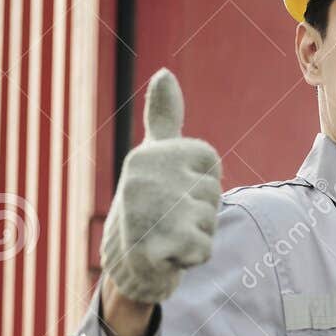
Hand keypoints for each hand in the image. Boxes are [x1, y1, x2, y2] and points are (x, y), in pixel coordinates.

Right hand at [99, 67, 221, 304]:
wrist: (122, 262)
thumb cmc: (145, 203)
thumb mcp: (153, 155)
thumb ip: (163, 117)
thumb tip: (164, 73)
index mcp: (152, 154)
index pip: (211, 164)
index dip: (200, 184)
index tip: (172, 191)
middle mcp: (149, 178)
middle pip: (213, 193)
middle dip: (199, 212)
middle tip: (168, 218)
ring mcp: (155, 212)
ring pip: (210, 221)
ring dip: (195, 234)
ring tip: (166, 235)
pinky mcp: (161, 245)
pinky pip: (204, 249)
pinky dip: (191, 257)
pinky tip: (168, 255)